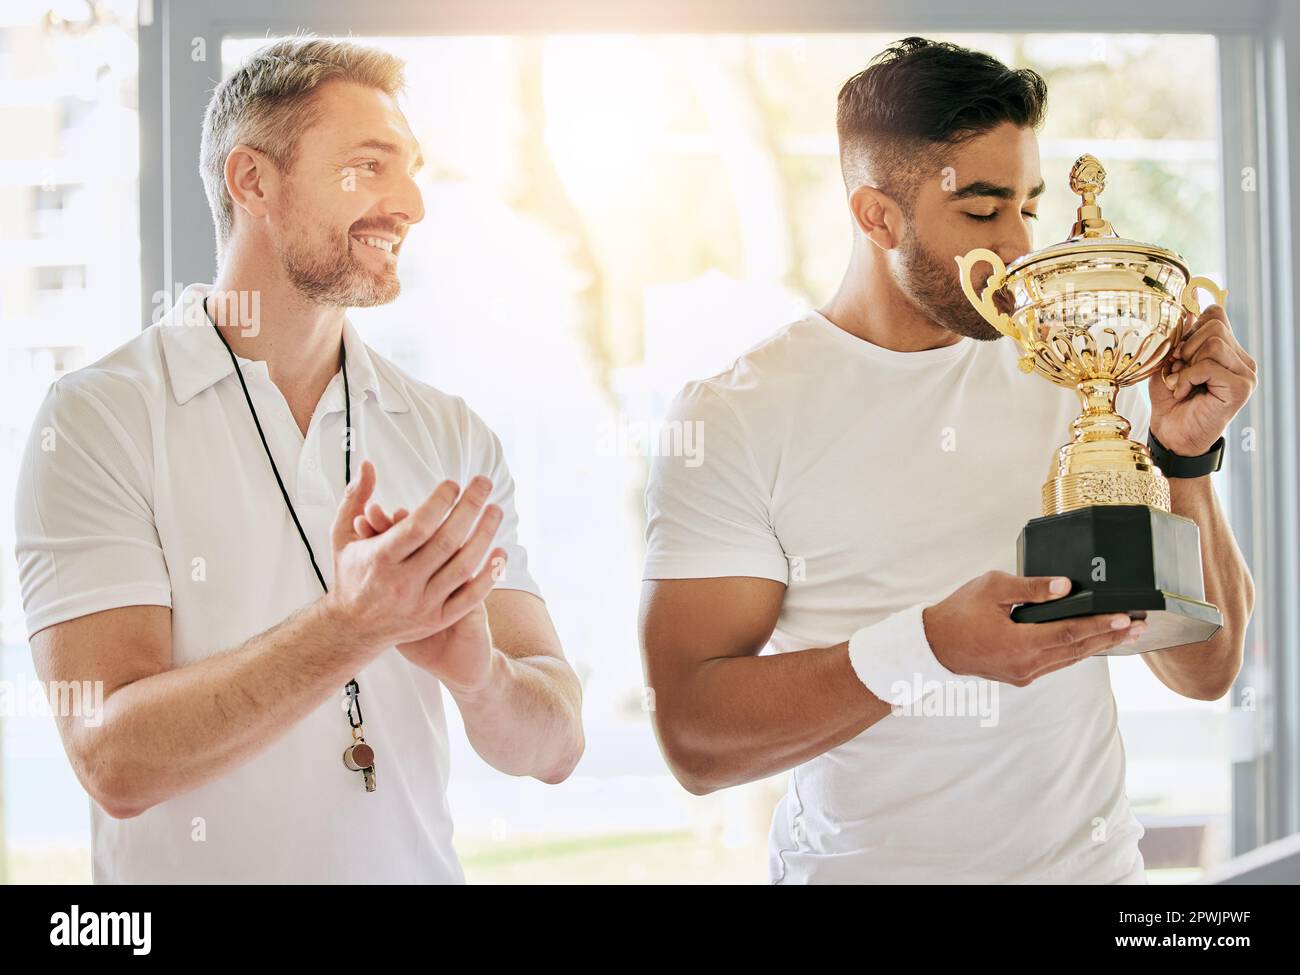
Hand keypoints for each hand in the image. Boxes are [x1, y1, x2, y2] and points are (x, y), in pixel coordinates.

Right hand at [351, 477, 506, 692]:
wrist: (352, 629)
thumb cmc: (350, 573)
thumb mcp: (342, 535)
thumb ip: (355, 498)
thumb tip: (368, 463)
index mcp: (379, 560)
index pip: (417, 527)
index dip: (439, 503)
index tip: (453, 484)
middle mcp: (402, 584)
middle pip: (445, 542)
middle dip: (469, 508)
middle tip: (484, 482)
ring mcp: (422, 604)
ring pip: (463, 567)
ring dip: (484, 535)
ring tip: (496, 509)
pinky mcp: (436, 619)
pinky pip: (471, 597)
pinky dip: (489, 575)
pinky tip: (501, 550)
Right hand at [921, 571, 1145, 686]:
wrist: (934, 645)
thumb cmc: (959, 613)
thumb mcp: (992, 588)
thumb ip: (1030, 588)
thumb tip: (1064, 587)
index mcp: (1019, 643)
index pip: (1069, 633)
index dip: (1099, 625)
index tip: (1125, 617)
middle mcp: (1026, 665)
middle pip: (1077, 650)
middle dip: (1110, 636)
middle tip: (1140, 626)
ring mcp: (1024, 674)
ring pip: (1069, 659)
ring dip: (1097, 645)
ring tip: (1124, 634)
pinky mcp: (1021, 675)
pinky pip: (1057, 662)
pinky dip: (1077, 651)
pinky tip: (1090, 642)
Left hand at [1149, 304, 1256, 456]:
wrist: (1172, 435)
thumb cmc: (1170, 401)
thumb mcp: (1169, 363)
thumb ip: (1179, 338)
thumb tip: (1188, 310)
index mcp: (1228, 350)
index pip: (1216, 315)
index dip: (1190, 327)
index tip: (1177, 352)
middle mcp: (1242, 360)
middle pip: (1214, 326)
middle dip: (1186, 347)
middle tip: (1177, 371)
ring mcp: (1246, 374)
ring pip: (1213, 343)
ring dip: (1186, 364)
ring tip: (1182, 384)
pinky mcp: (1241, 388)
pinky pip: (1209, 365)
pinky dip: (1188, 377)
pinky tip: (1184, 392)